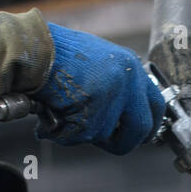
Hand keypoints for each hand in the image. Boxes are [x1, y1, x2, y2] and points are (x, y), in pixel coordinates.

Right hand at [32, 23, 165, 155]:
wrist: (34, 49)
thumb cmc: (59, 54)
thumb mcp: (101, 63)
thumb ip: (118, 88)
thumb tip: (125, 119)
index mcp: (131, 67)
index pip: (156, 105)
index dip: (151, 126)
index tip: (145, 136)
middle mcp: (127, 80)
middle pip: (140, 129)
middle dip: (124, 142)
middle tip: (109, 142)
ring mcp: (111, 96)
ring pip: (104, 134)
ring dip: (82, 132)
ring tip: (65, 111)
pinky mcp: (92, 111)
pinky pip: (81, 136)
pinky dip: (65, 133)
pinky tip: (55, 113)